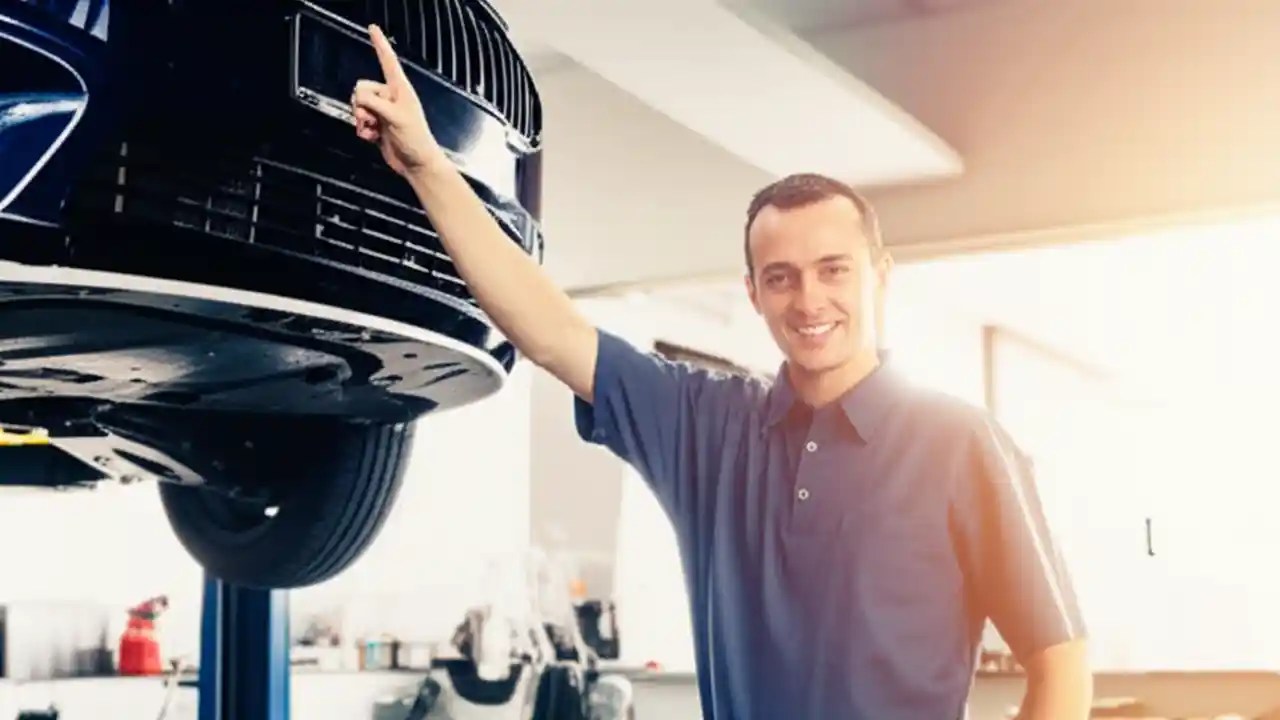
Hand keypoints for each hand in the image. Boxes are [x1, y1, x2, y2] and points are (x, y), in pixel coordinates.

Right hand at [351, 24, 445, 177]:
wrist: (416, 164)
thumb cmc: (414, 139)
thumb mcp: (395, 117)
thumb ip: (373, 103)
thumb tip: (357, 98)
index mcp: (400, 89)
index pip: (388, 61)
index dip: (380, 44)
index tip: (372, 28)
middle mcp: (390, 96)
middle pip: (361, 88)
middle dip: (361, 104)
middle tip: (375, 119)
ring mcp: (382, 111)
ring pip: (357, 105)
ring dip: (361, 119)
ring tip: (375, 129)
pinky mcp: (376, 125)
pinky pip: (358, 120)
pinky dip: (362, 130)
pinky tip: (373, 137)